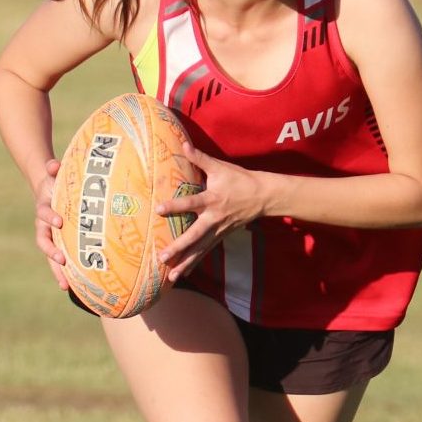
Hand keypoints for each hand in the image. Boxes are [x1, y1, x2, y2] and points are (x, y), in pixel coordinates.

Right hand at [32, 159, 69, 290]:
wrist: (48, 191)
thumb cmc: (55, 182)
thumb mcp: (54, 174)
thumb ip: (53, 169)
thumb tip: (53, 164)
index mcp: (44, 209)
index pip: (44, 214)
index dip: (49, 218)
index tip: (59, 222)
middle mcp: (44, 226)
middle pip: (45, 242)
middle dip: (52, 253)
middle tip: (61, 261)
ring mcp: (50, 237)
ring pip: (51, 256)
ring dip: (57, 270)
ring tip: (65, 285)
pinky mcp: (58, 244)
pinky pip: (60, 260)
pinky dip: (65, 273)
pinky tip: (73, 286)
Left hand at [154, 141, 267, 281]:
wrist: (263, 196)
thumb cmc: (239, 180)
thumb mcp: (220, 167)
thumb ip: (199, 158)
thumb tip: (182, 144)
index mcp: (212, 199)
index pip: (191, 203)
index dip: (175, 206)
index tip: (158, 210)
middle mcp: (214, 219)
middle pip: (194, 236)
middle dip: (178, 247)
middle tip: (162, 257)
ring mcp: (218, 231)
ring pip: (200, 250)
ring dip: (185, 263)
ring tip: (170, 277)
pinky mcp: (221, 237)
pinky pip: (205, 252)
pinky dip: (194, 263)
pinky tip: (183, 274)